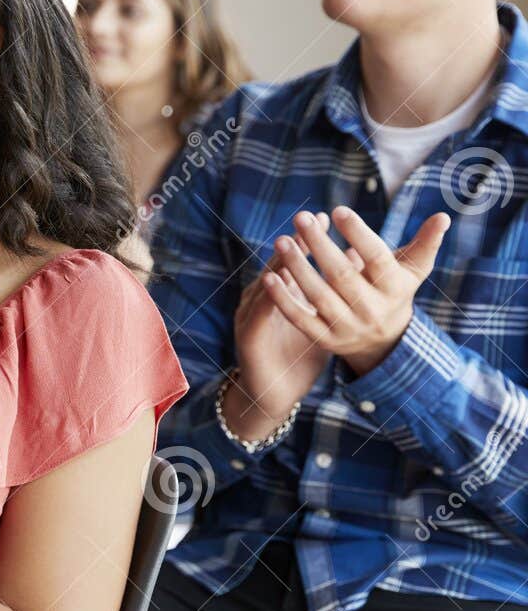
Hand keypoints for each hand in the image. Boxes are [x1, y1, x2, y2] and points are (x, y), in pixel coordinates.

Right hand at [232, 213, 363, 427]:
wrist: (273, 394)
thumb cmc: (298, 356)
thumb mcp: (322, 320)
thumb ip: (337, 292)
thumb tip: (361, 258)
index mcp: (283, 295)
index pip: (299, 260)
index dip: (313, 239)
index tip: (330, 217)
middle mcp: (265, 300)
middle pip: (281, 265)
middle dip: (296, 241)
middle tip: (309, 220)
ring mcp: (253, 316)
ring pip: (267, 283)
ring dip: (277, 263)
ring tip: (288, 242)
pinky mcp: (248, 336)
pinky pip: (259, 312)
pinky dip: (266, 296)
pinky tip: (272, 282)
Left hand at [264, 206, 448, 377]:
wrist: (384, 341)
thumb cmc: (394, 290)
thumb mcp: (413, 270)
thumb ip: (425, 243)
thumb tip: (442, 216)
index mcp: (394, 288)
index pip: (377, 258)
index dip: (359, 234)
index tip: (339, 210)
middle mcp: (371, 309)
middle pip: (342, 275)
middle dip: (320, 245)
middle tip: (301, 217)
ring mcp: (347, 326)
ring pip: (318, 295)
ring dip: (297, 267)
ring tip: (281, 240)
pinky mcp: (325, 339)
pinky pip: (300, 318)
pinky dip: (283, 298)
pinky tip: (268, 276)